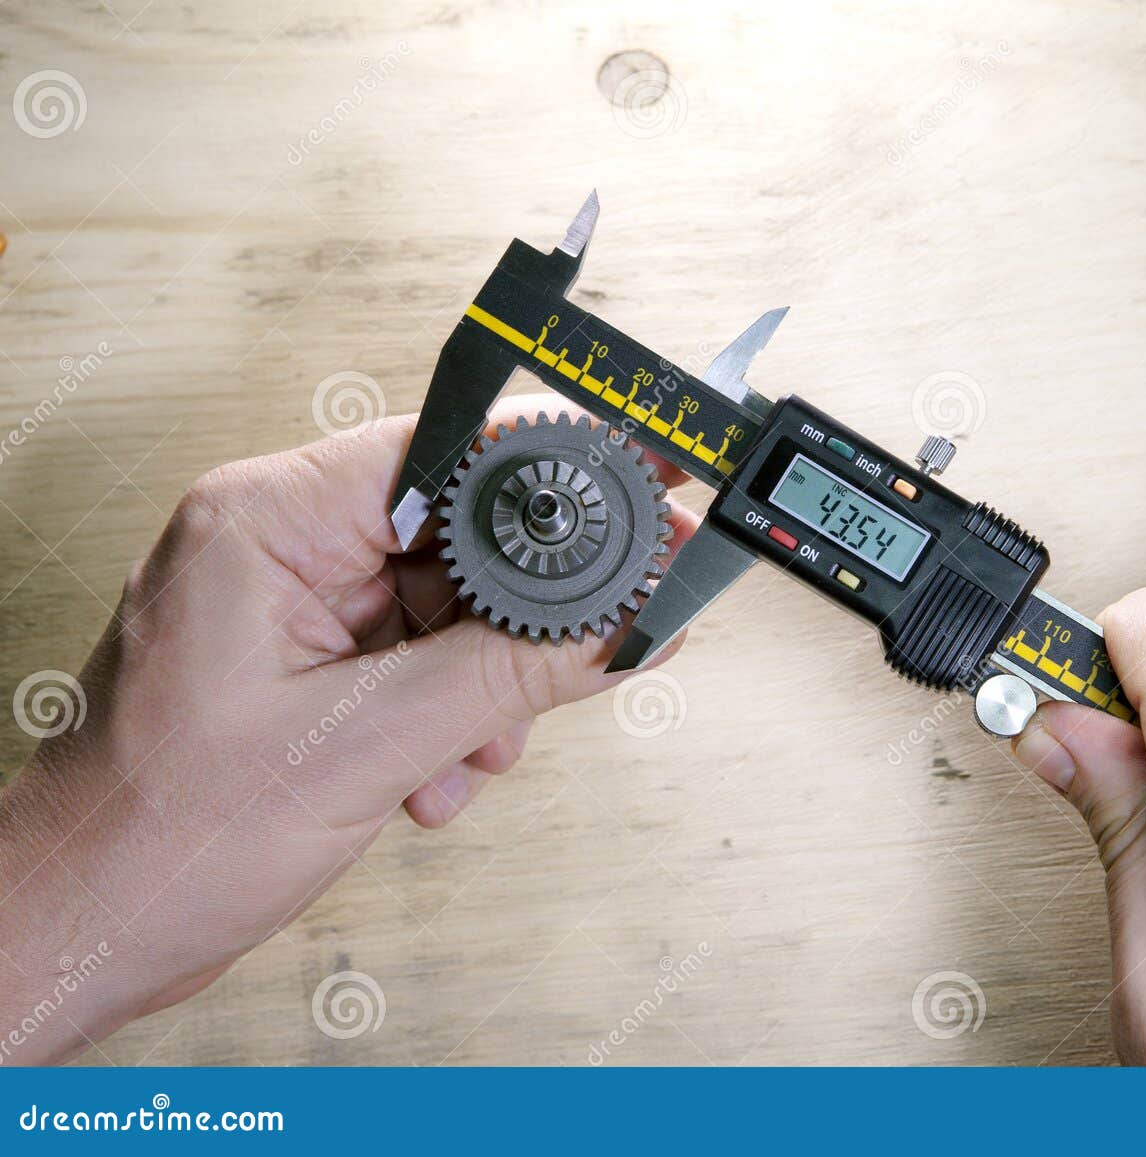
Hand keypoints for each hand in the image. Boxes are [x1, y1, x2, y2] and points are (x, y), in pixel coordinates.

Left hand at [0, 396, 694, 1063]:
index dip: (554, 470)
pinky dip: (443, 714)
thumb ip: (511, 676)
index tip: (639, 492)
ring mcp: (287, 603)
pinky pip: (413, 656)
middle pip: (454, 532)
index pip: (443, 449)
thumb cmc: (156, 837)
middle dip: (514, 616)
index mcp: (265, 520)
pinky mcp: (300, 660)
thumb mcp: (365, 747)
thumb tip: (624, 627)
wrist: (84, 928)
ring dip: (480, 684)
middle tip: (579, 654)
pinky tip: (428, 775)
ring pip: (445, 605)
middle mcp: (274, 544)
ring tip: (463, 752)